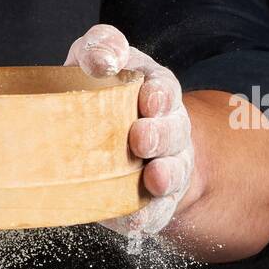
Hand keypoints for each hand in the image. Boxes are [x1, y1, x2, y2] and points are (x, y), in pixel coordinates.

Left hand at [65, 24, 194, 235]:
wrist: (110, 144)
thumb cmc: (99, 96)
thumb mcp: (95, 61)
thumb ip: (99, 48)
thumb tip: (103, 58)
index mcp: (154, 92)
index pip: (163, 88)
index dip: (158, 93)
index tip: (148, 97)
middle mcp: (166, 129)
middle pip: (172, 131)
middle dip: (160, 134)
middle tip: (141, 137)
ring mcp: (163, 166)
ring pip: (172, 172)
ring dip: (164, 175)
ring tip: (153, 178)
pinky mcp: (151, 202)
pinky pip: (156, 212)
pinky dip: (147, 216)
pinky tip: (135, 220)